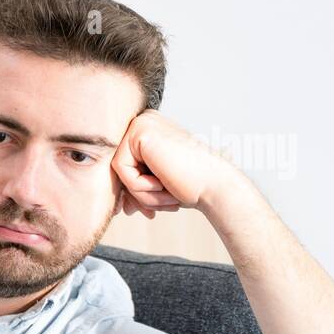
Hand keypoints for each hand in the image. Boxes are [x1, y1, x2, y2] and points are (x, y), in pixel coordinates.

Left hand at [111, 110, 245, 217]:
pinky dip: (139, 186)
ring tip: (166, 196)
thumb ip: (135, 189)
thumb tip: (120, 206)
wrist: (215, 187)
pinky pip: (121, 169)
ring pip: (118, 170)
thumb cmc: (190, 186)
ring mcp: (141, 124)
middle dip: (134, 194)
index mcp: (147, 131)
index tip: (147, 211)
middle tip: (152, 211)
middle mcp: (143, 122)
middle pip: (118, 167)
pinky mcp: (140, 132)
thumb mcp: (155, 186)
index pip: (122, 167)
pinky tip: (163, 185)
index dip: (132, 193)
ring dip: (139, 193)